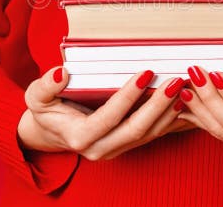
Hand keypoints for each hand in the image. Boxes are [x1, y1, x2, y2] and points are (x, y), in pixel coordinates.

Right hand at [18, 66, 192, 160]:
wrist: (52, 131)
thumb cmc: (46, 110)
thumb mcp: (37, 96)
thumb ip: (46, 85)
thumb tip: (61, 73)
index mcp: (80, 137)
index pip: (109, 117)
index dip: (128, 96)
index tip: (145, 73)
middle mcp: (101, 148)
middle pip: (137, 129)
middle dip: (159, 105)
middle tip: (175, 81)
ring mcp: (117, 149)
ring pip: (150, 134)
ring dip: (170, 111)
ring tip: (185, 87)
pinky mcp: (129, 145)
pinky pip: (155, 134)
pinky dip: (171, 118)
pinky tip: (185, 101)